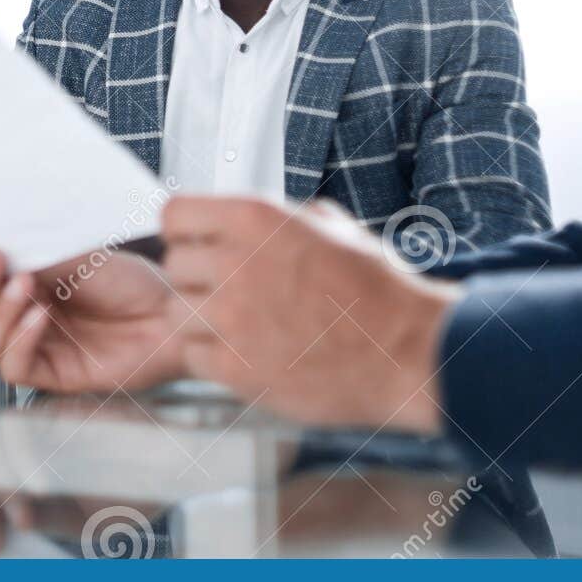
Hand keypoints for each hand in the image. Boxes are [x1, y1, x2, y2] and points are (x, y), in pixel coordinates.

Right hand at [0, 243, 187, 392]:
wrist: (171, 312)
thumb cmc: (131, 284)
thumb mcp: (76, 258)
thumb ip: (34, 256)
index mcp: (24, 288)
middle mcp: (24, 319)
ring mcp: (37, 348)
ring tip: (25, 285)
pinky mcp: (54, 375)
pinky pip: (16, 368)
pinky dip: (20, 340)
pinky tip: (41, 317)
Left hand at [161, 196, 457, 433]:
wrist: (408, 352)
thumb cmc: (378, 291)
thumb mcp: (331, 227)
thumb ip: (279, 220)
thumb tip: (248, 219)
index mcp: (256, 219)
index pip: (174, 214)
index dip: (185, 232)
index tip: (198, 246)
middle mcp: (236, 262)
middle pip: (173, 265)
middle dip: (196, 279)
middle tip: (227, 292)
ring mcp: (233, 317)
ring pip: (175, 313)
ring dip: (200, 320)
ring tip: (236, 327)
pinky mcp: (236, 367)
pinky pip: (193, 356)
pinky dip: (213, 359)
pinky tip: (246, 354)